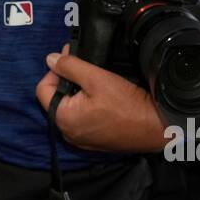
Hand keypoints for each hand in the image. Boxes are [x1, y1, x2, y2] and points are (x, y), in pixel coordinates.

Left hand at [34, 44, 167, 151]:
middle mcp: (68, 132)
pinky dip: (87, 106)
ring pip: (70, 108)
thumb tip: (50, 59)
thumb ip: (70, 66)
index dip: (55, 70)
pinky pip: (82, 118)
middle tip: (85, 68)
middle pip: (56, 98)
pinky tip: (102, 98)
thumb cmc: (127, 105)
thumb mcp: (96, 78)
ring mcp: (81, 139)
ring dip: (78, 93)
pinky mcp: (94, 140)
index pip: (43, 88)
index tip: (70, 59)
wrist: (155, 127)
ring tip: (95, 82)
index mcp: (63, 118)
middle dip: (67, 81)